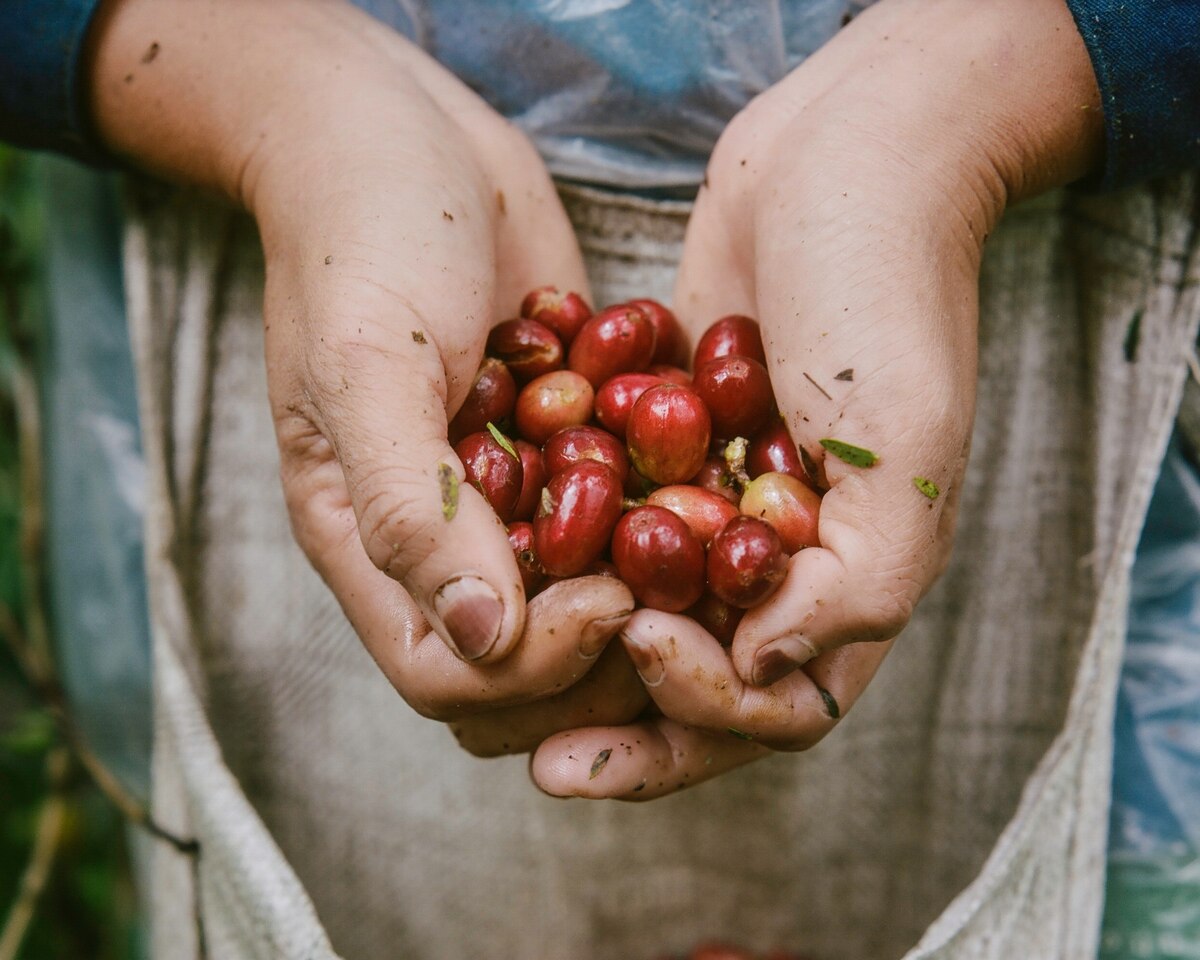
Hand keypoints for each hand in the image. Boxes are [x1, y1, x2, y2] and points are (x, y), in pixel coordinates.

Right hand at [86, 0, 643, 731]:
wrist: (414, 135)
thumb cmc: (363, 237)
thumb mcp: (367, 364)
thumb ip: (411, 506)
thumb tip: (482, 640)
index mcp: (368, 541)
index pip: (444, 675)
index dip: (532, 670)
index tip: (609, 598)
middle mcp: (441, 539)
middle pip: (521, 673)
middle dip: (601, 663)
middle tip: (673, 599)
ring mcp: (510, 498)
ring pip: (583, 614)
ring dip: (649, 605)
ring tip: (708, 555)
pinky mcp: (570, 449)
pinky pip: (624, 526)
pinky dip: (671, 528)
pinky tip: (719, 494)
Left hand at [532, 0, 1102, 797]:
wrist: (846, 160)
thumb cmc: (889, 296)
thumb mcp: (905, 449)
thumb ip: (859, 585)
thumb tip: (764, 671)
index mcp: (851, 578)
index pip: (776, 707)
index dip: (704, 709)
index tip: (640, 640)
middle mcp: (784, 559)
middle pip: (698, 686)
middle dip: (624, 724)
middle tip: (540, 755)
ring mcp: (722, 503)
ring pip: (644, 618)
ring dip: (583, 652)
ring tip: (508, 672)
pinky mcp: (669, 446)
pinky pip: (613, 526)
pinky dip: (569, 553)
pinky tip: (504, 560)